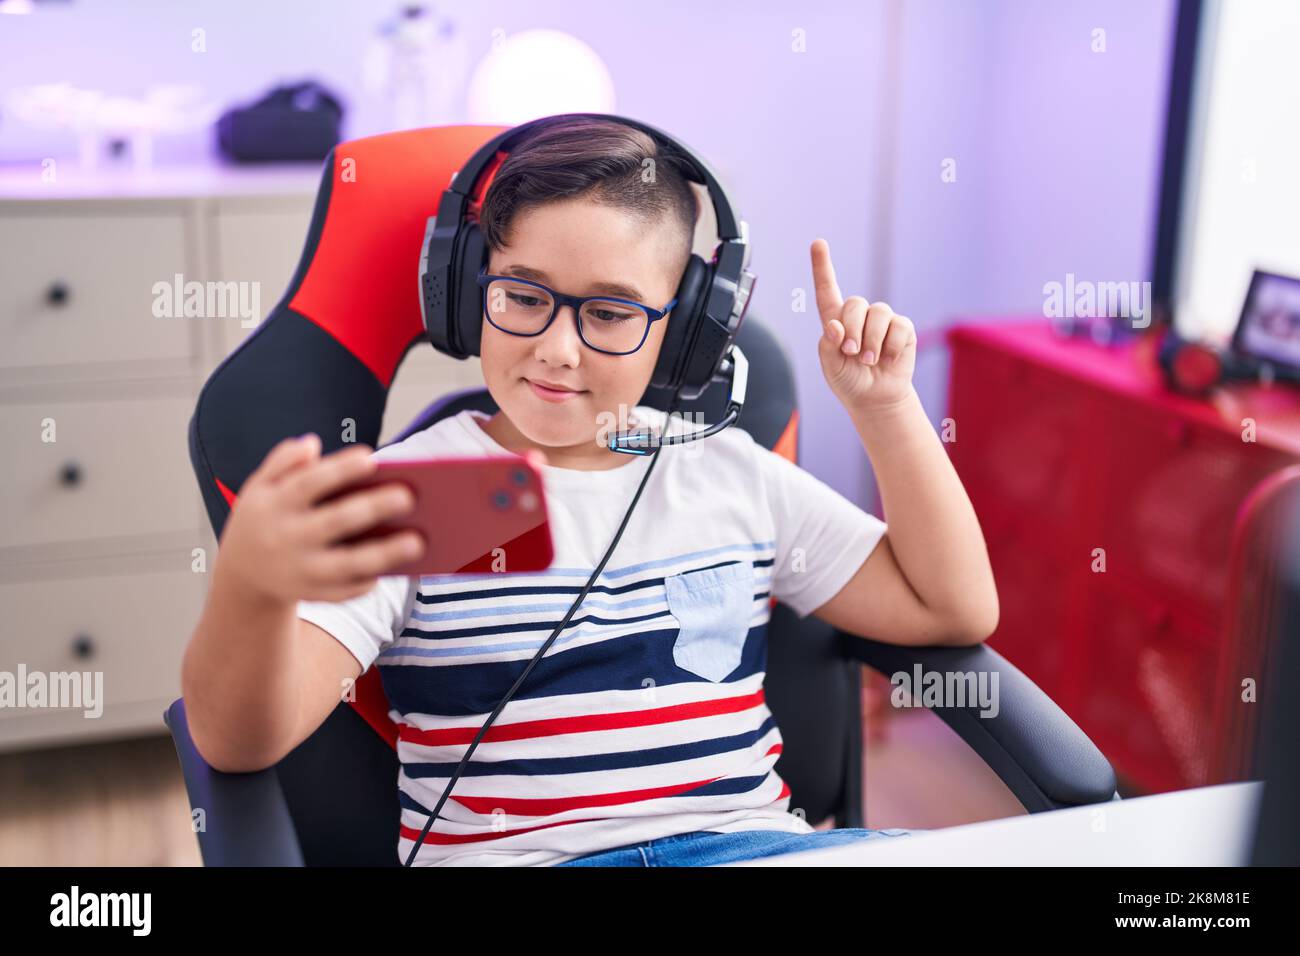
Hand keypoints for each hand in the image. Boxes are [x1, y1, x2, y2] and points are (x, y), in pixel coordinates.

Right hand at [215, 434, 425, 605]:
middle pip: (334, 522)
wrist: (241, 574)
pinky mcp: (311, 595)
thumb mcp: (260, 487)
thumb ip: (283, 462)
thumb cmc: (264, 519)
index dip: (339, 470)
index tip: (371, 458)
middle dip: (371, 509)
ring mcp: (298, 570)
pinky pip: (344, 591)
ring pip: (345, 565)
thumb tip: (311, 444)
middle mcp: (285, 538)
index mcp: (274, 505)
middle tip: (408, 497)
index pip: (308, 483)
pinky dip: (368, 582)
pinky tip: (395, 568)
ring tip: (417, 542)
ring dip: (382, 555)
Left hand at [811, 238, 916, 409]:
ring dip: (871, 340)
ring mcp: (881, 320)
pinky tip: (887, 359)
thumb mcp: (831, 367)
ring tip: (869, 360)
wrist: (875, 398)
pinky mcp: (902, 328)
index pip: (827, 290)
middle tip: (852, 353)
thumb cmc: (849, 380)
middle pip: (854, 303)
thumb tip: (834, 326)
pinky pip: (897, 327)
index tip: (817, 243)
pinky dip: (890, 347)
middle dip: (852, 330)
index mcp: (835, 321)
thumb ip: (828, 346)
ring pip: (877, 313)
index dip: (822, 266)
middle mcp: (858, 315)